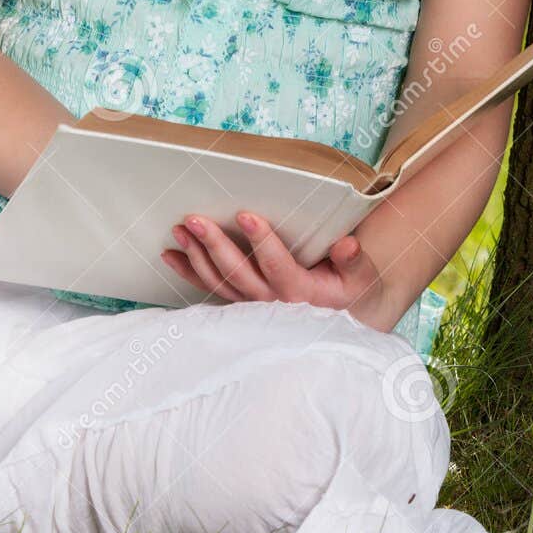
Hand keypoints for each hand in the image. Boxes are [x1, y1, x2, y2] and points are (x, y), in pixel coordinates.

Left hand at [161, 209, 387, 328]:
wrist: (344, 318)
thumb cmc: (351, 290)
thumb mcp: (360, 276)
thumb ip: (353, 260)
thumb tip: (347, 244)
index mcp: (302, 295)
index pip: (277, 266)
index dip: (261, 241)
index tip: (245, 215)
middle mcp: (273, 304)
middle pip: (238, 274)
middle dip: (214, 245)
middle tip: (194, 219)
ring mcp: (253, 306)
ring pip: (220, 282)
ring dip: (197, 256)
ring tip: (180, 230)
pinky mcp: (241, 304)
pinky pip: (212, 289)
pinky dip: (190, 272)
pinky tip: (171, 255)